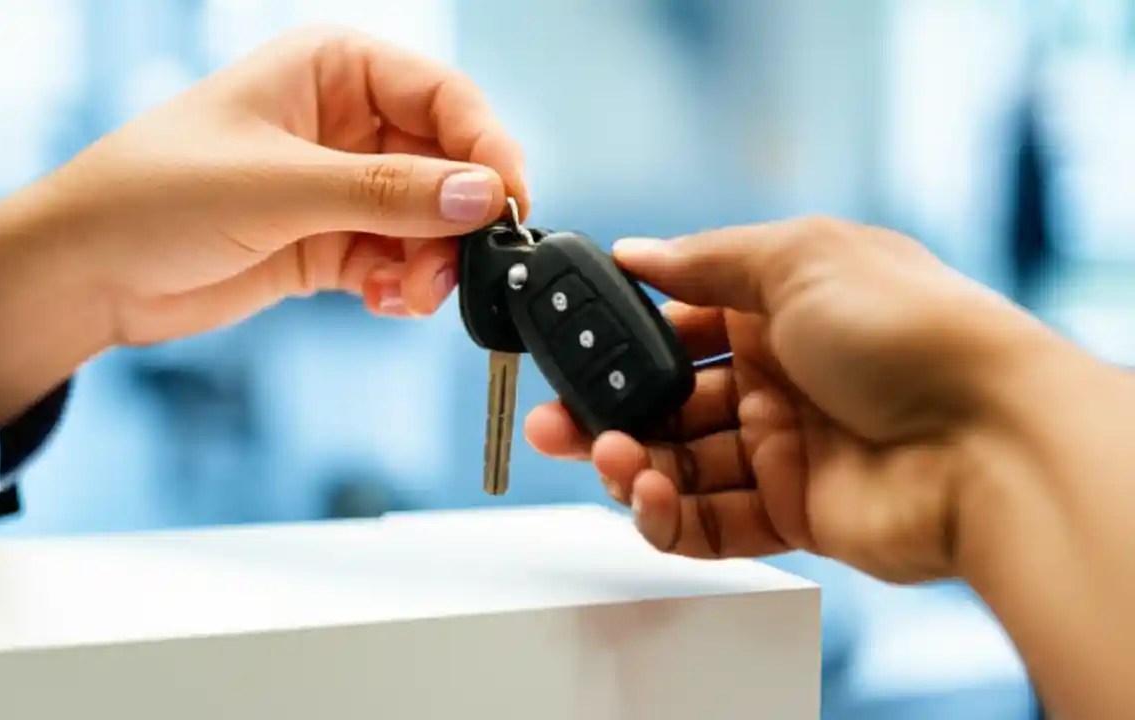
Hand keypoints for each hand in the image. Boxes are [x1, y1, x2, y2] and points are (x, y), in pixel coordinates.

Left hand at [0, 26, 526, 422]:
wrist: (86, 273)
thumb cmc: (153, 195)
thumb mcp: (279, 186)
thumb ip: (388, 192)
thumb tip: (483, 195)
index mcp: (334, 70)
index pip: (445, 97)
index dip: (487, 149)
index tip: (509, 205)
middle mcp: (346, 123)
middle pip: (448, 165)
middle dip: (457, 221)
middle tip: (454, 269)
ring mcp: (339, 186)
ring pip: (428, 221)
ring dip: (432, 262)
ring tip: (409, 294)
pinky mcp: (328, 242)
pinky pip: (396, 261)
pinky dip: (401, 285)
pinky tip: (381, 301)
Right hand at [525, 217, 1058, 583]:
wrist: (989, 441)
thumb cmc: (911, 332)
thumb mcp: (798, 259)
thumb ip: (706, 261)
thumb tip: (637, 251)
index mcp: (783, 309)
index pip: (682, 324)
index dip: (626, 338)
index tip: (573, 348)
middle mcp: (781, 378)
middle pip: (670, 401)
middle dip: (609, 412)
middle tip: (558, 422)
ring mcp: (787, 448)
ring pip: (681, 463)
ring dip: (631, 464)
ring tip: (608, 458)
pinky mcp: (795, 512)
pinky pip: (711, 522)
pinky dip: (669, 516)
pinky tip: (648, 497)